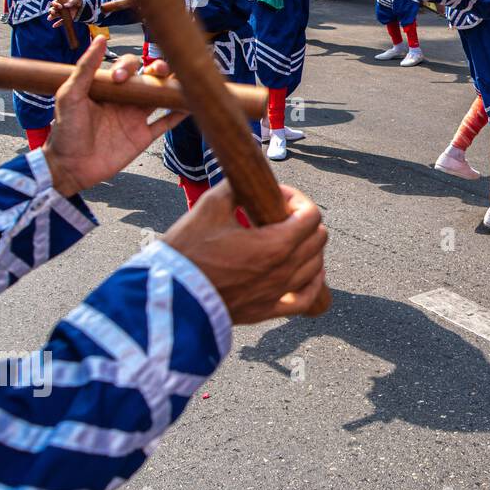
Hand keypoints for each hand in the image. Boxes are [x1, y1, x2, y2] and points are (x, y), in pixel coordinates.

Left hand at [44, 36, 186, 196]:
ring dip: (172, 87)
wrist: (70, 166)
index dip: (128, 66)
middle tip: (159, 71)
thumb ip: (86, 68)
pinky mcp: (143, 137)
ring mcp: (135, 118)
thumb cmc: (65, 130)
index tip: (120, 79)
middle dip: (160, 69)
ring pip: (160, 97)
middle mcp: (125, 100)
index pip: (128, 67)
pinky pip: (165, 123)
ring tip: (184, 79)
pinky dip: (179, 114)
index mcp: (108, 88)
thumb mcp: (70, 95)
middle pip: (150, 78)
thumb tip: (100, 39)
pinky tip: (191, 105)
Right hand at [47, 0, 83, 27]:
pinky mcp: (66, 19)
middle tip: (53, 12)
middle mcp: (60, 8)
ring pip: (55, 15)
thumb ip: (72, 1)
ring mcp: (63, 14)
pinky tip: (54, 26)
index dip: (56, 4)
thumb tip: (65, 5)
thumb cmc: (79, 1)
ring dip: (52, 16)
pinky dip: (57, 24)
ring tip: (49, 18)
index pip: (55, 2)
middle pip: (53, 9)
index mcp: (61, 2)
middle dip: (51, 10)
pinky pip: (61, 22)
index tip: (60, 6)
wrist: (84, 7)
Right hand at [162, 181, 327, 322]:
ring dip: (308, 248)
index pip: (312, 215)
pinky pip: (305, 299)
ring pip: (316, 266)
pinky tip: (306, 273)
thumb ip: (235, 188)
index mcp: (276, 244)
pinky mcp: (268, 311)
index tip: (279, 197)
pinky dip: (312, 283)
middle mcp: (285, 270)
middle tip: (280, 216)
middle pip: (319, 239)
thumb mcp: (208, 208)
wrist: (170, 298)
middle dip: (305, 221)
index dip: (298, 200)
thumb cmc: (187, 252)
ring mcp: (279, 293)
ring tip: (288, 240)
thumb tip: (246, 178)